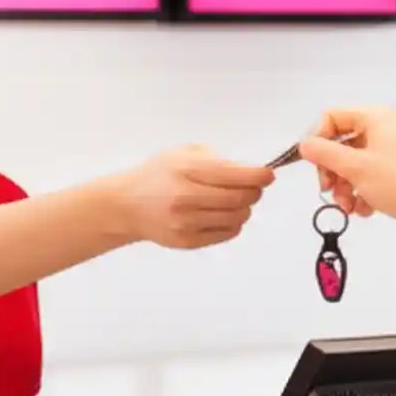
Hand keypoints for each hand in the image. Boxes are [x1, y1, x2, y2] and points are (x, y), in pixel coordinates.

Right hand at [117, 145, 274, 249]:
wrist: (127, 204)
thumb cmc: (158, 175)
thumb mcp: (184, 153)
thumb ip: (218, 160)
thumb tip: (251, 171)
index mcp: (187, 170)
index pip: (237, 175)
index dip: (260, 176)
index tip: (268, 174)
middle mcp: (186, 197)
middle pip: (242, 198)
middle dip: (255, 191)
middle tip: (254, 186)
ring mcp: (186, 222)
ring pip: (238, 217)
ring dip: (245, 208)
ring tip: (236, 200)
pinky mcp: (187, 241)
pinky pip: (227, 233)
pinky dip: (233, 223)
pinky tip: (222, 213)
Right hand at [297, 107, 395, 245]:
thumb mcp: (356, 167)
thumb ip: (325, 154)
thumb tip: (304, 144)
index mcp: (376, 118)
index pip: (333, 118)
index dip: (318, 139)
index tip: (314, 164)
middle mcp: (383, 131)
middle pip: (341, 144)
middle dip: (331, 170)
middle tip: (329, 190)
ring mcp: (391, 155)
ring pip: (353, 166)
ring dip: (344, 188)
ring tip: (348, 207)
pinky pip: (368, 181)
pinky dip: (361, 195)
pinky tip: (364, 211)